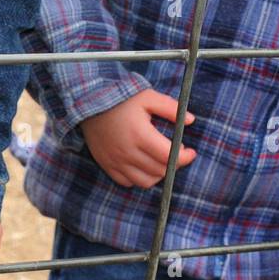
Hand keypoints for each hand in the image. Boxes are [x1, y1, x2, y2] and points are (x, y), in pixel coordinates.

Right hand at [80, 89, 196, 188]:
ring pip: (145, 181)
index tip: (191, 152)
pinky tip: (144, 165)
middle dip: (174, 164)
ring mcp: (116, 161)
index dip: (184, 157)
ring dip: (159, 174)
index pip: (168, 156)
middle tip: (177, 153)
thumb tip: (190, 120)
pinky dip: (140, 178)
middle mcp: (127, 151)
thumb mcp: (148, 97)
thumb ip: (170, 108)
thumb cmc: (121, 99)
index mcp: (139, 134)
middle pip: (159, 170)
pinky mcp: (107, 165)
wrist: (88, 103)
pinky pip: (128, 182)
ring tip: (161, 160)